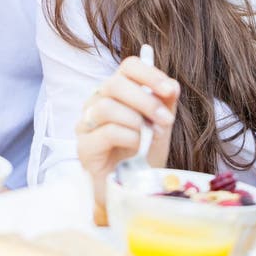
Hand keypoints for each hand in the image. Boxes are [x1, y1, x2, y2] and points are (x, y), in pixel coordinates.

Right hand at [76, 56, 179, 210]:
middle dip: (146, 101)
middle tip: (166, 120)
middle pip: (114, 83)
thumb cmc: (144, 154)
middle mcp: (97, 101)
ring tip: (148, 136)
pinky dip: (129, 138)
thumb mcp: (161, 125)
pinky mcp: (84, 147)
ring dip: (136, 121)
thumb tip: (172, 86)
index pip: (128, 66)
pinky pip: (107, 132)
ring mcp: (87, 123)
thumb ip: (165, 104)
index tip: (170, 90)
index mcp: (117, 91)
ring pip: (107, 106)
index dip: (149, 74)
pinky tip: (136, 149)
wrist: (133, 189)